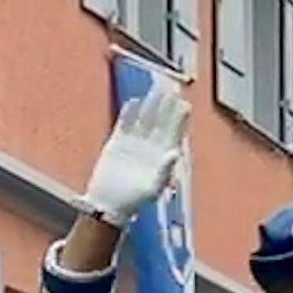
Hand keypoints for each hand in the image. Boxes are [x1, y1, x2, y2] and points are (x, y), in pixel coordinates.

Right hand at [83, 77, 190, 224]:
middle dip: (166, 105)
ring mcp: (134, 143)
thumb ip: (165, 169)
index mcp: (162, 155)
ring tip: (156, 88)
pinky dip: (129, 113)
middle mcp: (150, 146)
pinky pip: (125, 123)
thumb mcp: (153, 187)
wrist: (108, 204)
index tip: (184, 104)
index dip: (179, 118)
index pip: (174, 132)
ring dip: (150, 104)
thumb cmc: (134, 200)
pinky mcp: (117, 142)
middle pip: (161, 120)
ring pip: (144, 118)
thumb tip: (176, 152)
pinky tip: (134, 102)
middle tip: (172, 88)